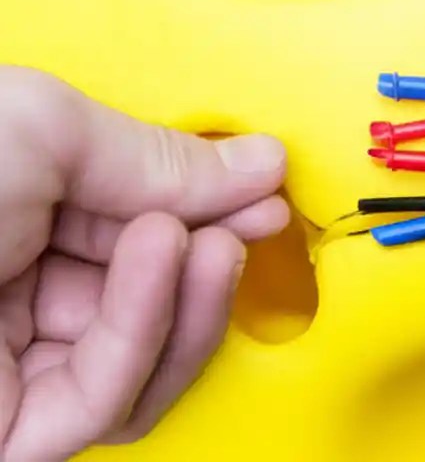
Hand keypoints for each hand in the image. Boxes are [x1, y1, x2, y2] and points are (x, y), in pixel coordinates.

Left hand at [0, 68, 287, 459]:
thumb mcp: (43, 131)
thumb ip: (153, 154)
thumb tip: (253, 162)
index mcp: (6, 226)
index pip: (130, 234)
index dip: (206, 214)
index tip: (260, 189)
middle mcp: (6, 302)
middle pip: (147, 305)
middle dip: (208, 260)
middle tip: (252, 218)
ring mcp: (4, 374)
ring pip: (141, 367)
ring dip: (188, 300)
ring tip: (204, 237)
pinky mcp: (3, 436)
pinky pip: (101, 402)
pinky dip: (146, 331)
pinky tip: (161, 258)